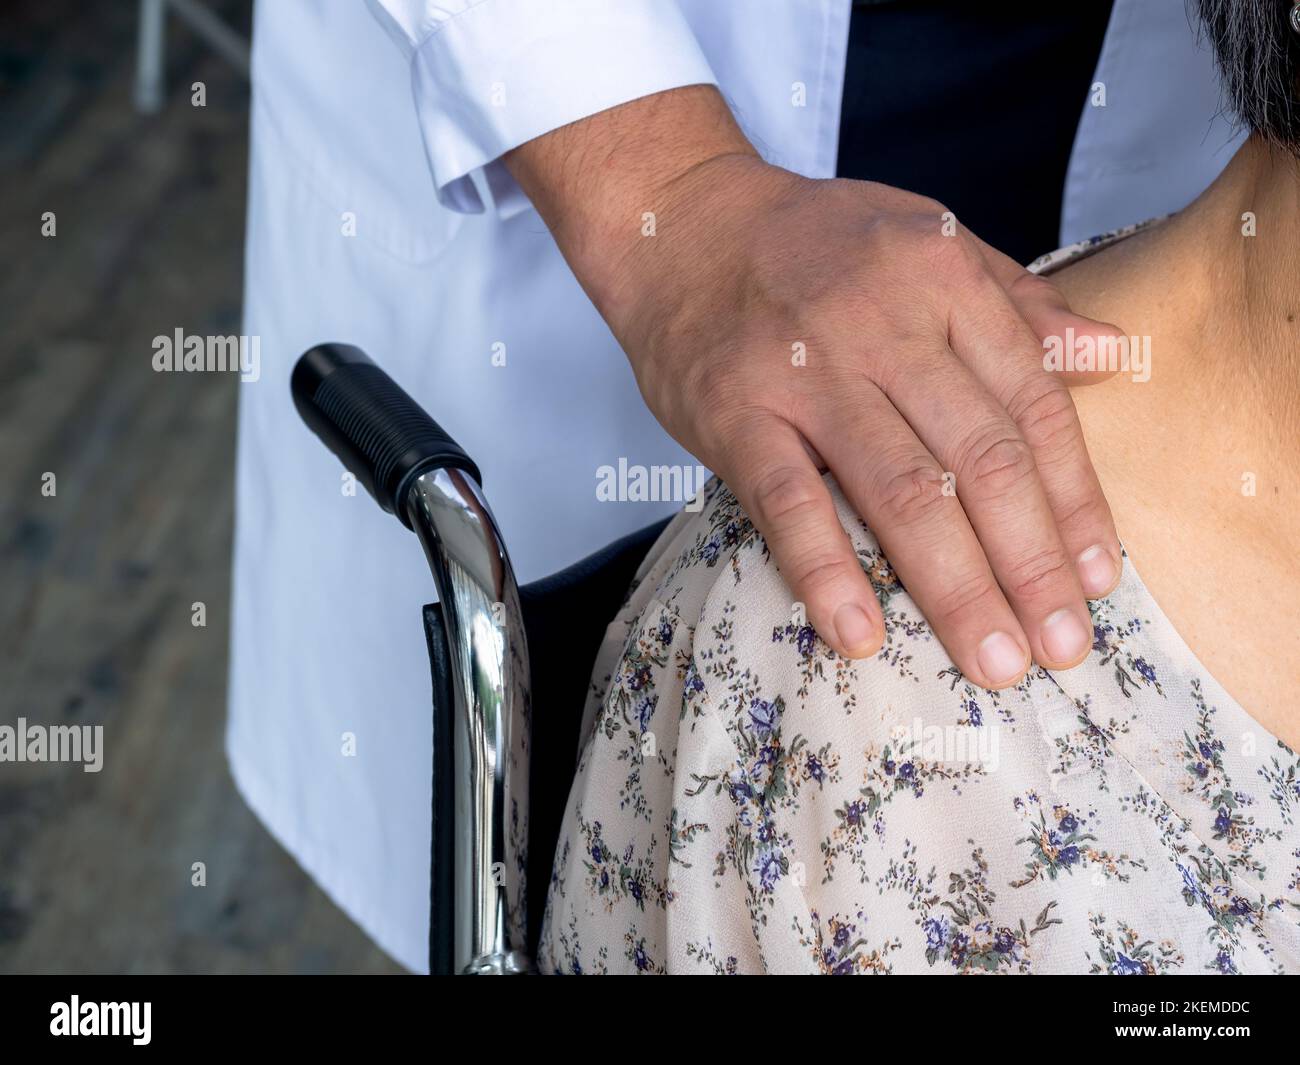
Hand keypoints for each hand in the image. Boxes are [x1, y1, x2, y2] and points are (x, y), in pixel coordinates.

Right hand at [507, 87, 1122, 687]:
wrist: (680, 225)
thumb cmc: (813, 243)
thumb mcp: (930, 239)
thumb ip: (1020, 302)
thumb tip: (1113, 356)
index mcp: (946, 281)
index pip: (1033, 406)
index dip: (1073, 501)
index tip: (1095, 579)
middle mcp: (885, 325)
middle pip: (980, 461)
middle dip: (1029, 564)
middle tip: (1059, 647)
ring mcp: (806, 373)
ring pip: (900, 493)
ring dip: (954, 588)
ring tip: (992, 661)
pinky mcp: (734, 414)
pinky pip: (789, 504)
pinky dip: (827, 573)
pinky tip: (861, 636)